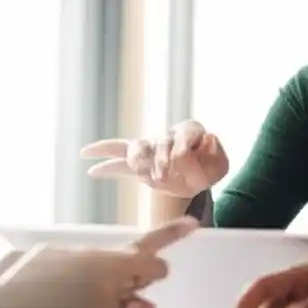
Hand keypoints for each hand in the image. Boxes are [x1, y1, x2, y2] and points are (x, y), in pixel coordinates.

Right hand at [0, 217, 197, 307]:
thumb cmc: (18, 280)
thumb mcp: (54, 254)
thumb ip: (93, 261)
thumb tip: (113, 267)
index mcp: (101, 263)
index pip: (150, 251)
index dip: (172, 235)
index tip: (193, 225)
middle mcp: (110, 291)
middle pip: (150, 280)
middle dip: (144, 276)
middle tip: (126, 274)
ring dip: (127, 302)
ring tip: (96, 298)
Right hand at [81, 120, 228, 198]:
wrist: (196, 175)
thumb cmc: (208, 169)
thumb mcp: (219, 167)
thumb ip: (216, 155)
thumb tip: (208, 139)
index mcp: (189, 131)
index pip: (183, 135)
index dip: (182, 148)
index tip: (181, 161)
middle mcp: (167, 135)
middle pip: (159, 141)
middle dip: (160, 159)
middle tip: (164, 176)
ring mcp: (150, 146)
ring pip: (137, 147)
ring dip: (139, 161)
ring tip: (142, 172)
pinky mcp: (138, 159)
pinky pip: (117, 154)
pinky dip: (103, 157)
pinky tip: (89, 164)